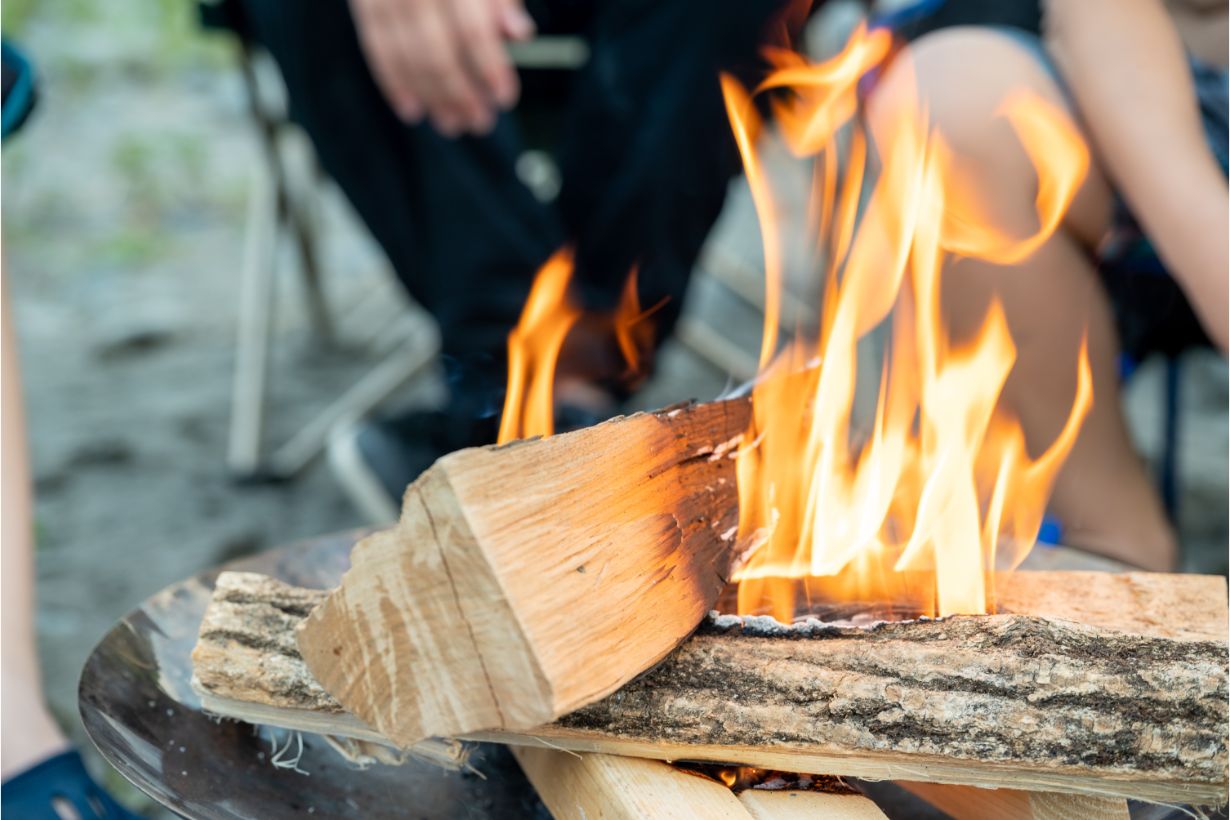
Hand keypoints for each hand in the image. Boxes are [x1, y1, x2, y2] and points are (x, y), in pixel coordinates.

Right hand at [349, 0, 534, 135]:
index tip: (504, 97)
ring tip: (452, 123)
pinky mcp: (364, 2)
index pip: (472, 30)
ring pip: (406, 58)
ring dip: (431, 99)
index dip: (490, 69)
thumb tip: (519, 33)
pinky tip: (413, 109)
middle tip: (480, 121)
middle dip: (461, 96)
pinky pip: (376, 49)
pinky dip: (394, 84)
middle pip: (437, 53)